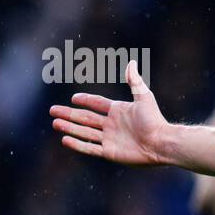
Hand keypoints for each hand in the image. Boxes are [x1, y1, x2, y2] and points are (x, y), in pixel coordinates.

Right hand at [50, 60, 168, 165]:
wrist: (161, 142)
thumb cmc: (154, 120)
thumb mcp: (144, 97)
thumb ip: (135, 81)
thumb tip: (132, 62)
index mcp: (118, 111)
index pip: (97, 104)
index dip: (86, 100)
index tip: (74, 98)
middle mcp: (112, 125)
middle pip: (85, 118)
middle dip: (69, 114)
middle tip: (52, 110)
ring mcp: (110, 139)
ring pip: (84, 132)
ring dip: (69, 127)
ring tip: (55, 123)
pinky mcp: (110, 152)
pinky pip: (90, 148)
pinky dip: (77, 144)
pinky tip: (65, 139)